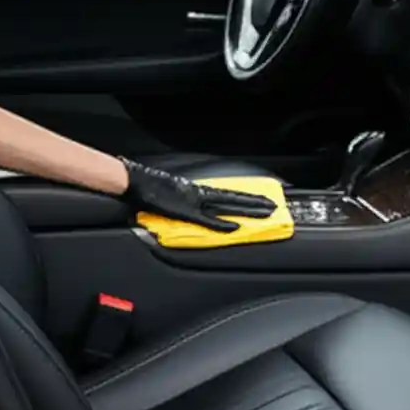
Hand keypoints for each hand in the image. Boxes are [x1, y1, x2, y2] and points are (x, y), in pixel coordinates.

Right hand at [119, 158, 276, 231]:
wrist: (134, 182)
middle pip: (235, 200)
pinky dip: (220, 224)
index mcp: (198, 193)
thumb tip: (199, 214)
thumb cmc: (149, 190)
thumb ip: (187, 207)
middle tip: (275, 207)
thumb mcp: (173, 200)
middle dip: (256, 204)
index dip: (247, 200)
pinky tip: (235, 226)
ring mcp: (194, 202)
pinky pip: (206, 219)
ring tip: (266, 211)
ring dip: (248, 209)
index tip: (263, 201)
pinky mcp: (185, 211)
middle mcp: (201, 196)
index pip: (229, 197)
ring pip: (228, 205)